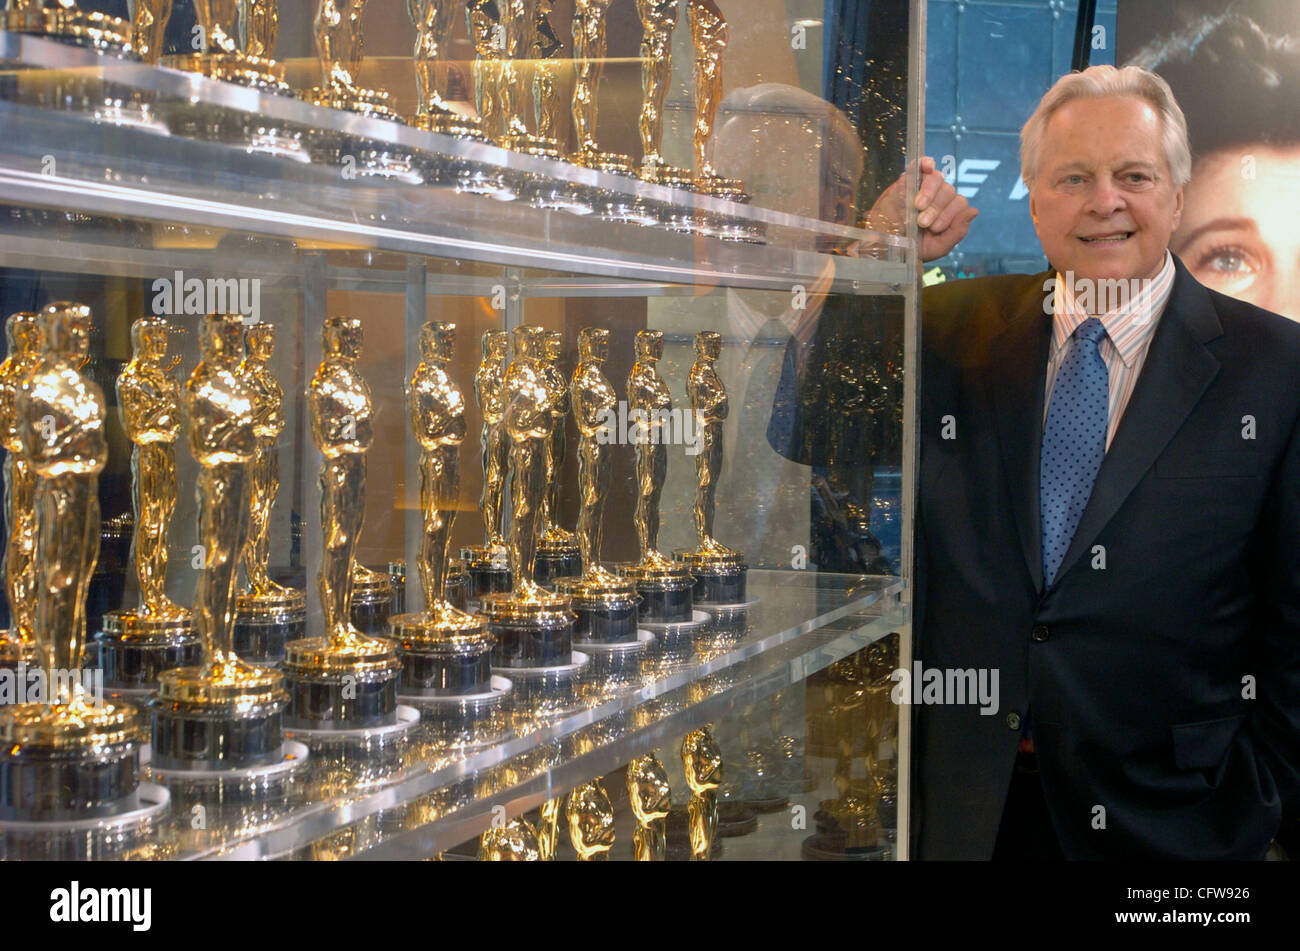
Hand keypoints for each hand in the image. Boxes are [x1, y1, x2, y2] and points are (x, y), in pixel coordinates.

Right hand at [863, 156, 977, 262]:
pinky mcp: (907, 180)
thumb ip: (957, 231)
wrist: (886, 248)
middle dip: (937, 209)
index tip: (934, 229)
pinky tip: (928, 167)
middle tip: (922, 223)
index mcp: (949, 211)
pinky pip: (919, 165)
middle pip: (948, 191)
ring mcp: (923, 186)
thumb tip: (974, 211)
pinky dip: (926, 163)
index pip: (959, 203)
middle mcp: (939, 196)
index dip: (949, 215)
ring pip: (936, 178)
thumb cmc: (913, 247)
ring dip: (929, 193)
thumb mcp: (938, 246)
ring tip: (918, 207)